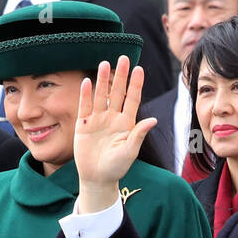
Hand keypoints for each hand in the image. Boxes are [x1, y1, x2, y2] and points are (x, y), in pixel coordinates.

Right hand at [73, 58, 157, 216]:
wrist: (97, 179)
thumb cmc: (116, 168)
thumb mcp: (130, 152)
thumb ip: (139, 135)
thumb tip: (154, 120)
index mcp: (126, 123)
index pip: (132, 99)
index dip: (136, 84)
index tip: (139, 69)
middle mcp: (113, 118)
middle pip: (117, 93)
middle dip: (120, 76)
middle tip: (123, 58)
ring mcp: (97, 121)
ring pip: (101, 96)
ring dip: (102, 81)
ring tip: (104, 64)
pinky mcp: (83, 126)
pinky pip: (85, 107)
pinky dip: (86, 95)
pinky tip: (88, 82)